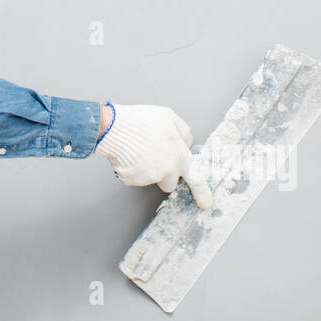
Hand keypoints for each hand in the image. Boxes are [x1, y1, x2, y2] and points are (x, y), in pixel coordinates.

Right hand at [94, 103, 212, 208]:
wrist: (114, 127)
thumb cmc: (141, 121)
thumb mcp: (170, 117)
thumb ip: (183, 133)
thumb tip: (185, 143)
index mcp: (179, 157)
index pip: (196, 179)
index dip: (203, 193)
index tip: (207, 203)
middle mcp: (166, 171)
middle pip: (170, 183)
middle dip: (165, 174)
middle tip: (155, 158)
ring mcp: (148, 178)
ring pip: (151, 179)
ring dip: (147, 170)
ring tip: (138, 150)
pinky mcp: (131, 180)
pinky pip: (134, 178)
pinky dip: (131, 169)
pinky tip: (128, 154)